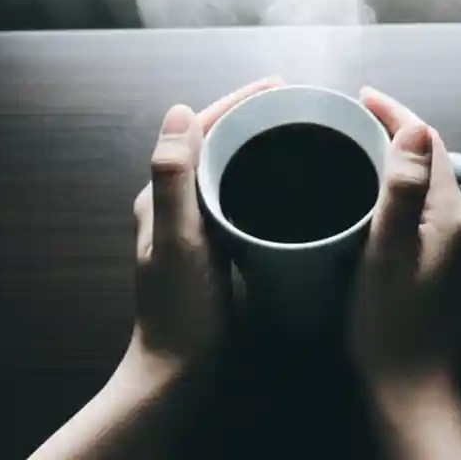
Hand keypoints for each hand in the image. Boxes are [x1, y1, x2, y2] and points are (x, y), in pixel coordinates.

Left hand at [30, 78, 280, 459]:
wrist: (178, 373)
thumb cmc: (180, 312)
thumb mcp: (179, 240)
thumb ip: (173, 176)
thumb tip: (179, 110)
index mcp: (161, 195)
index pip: (198, 130)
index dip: (237, 102)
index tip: (280, 86)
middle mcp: (173, 204)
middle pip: (214, 143)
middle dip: (252, 117)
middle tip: (298, 105)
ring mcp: (192, 227)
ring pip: (227, 169)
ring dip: (257, 145)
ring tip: (299, 132)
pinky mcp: (212, 248)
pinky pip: (237, 197)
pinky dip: (261, 179)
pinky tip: (288, 186)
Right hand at [349, 87, 460, 458]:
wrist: (411, 388)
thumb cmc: (390, 325)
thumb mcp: (386, 250)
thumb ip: (403, 187)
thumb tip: (414, 129)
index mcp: (454, 216)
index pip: (429, 143)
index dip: (395, 114)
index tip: (362, 97)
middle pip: (433, 161)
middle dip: (396, 134)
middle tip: (354, 121)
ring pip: (430, 186)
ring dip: (399, 164)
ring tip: (359, 152)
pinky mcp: (450, 266)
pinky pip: (427, 212)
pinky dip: (403, 194)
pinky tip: (376, 202)